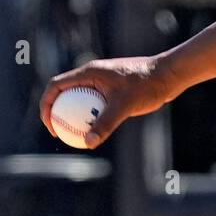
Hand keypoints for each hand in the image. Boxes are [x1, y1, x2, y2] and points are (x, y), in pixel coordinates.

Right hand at [39, 54, 179, 149]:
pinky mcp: (113, 88)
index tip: (50, 125)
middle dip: (56, 112)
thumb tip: (88, 143)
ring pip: (80, 99)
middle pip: (64, 93)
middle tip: (58, 133)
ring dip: (73, 115)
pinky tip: (95, 133)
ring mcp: (102, 81)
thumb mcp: (124, 105)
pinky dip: (90, 116)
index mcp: (89, 72)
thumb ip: (105, 124)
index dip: (46, 105)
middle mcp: (93, 74)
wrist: (170, 74)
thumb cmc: (147, 85)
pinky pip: (94, 103)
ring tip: (74, 136)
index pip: (55, 86)